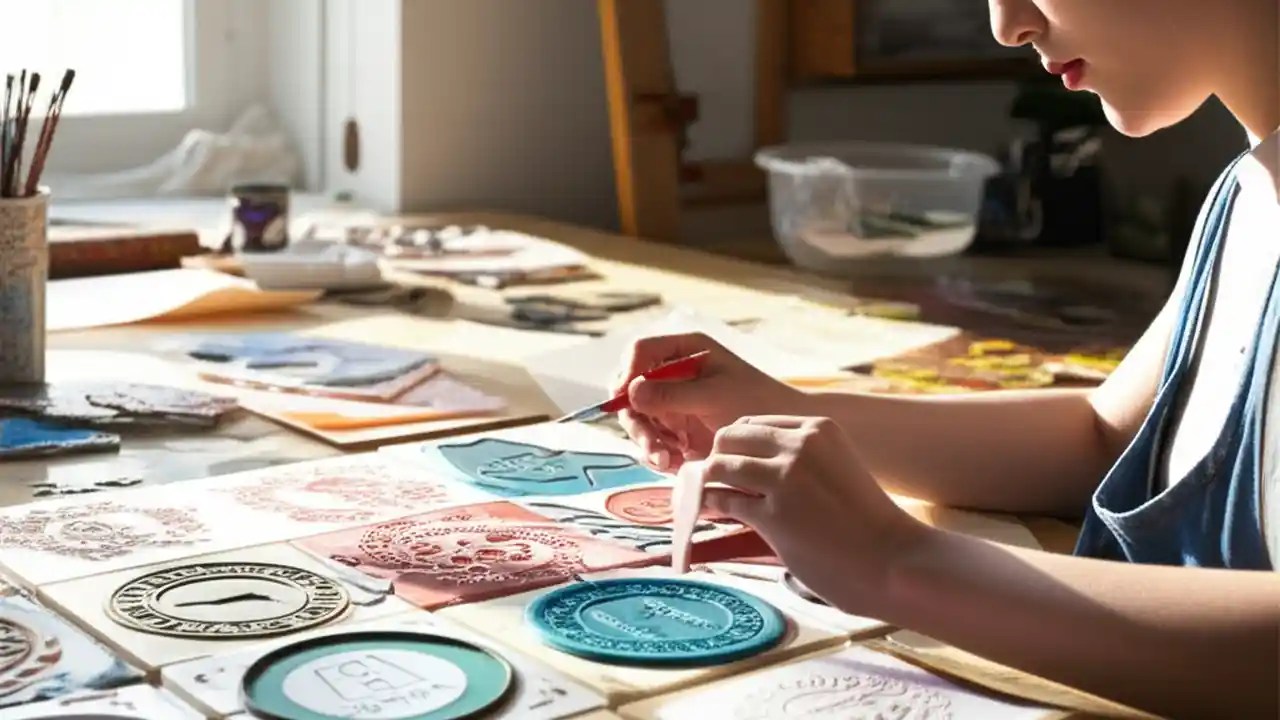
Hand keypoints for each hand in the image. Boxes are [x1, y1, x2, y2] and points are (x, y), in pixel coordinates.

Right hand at [611, 333, 806, 471]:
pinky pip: (652, 441)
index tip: (625, 397)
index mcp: (683, 352)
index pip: (640, 351)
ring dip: (647, 442)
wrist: (779, 436)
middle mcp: (671, 375)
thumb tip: (631, 391)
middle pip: (630, 389)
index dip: (628, 372)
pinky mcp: (674, 431)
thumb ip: (673, 394)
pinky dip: (659, 455)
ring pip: (637, 420)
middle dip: (636, 419)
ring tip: (667, 461)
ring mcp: (670, 404)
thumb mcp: (715, 395)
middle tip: (652, 445)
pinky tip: (677, 464)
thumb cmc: (756, 401)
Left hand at [681, 415, 927, 616]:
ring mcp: (786, 478)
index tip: (727, 461)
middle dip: (715, 456)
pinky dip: (708, 504)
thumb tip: (747, 465)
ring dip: (706, 480)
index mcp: (817, 428)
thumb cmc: (866, 523)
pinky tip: (706, 512)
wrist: (894, 561)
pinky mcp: (774, 514)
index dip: (735, 443)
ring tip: (702, 495)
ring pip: (721, 465)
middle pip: (730, 437)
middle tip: (709, 479)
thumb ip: (798, 461)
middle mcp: (800, 445)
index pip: (754, 423)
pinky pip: (724, 500)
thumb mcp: (835, 469)